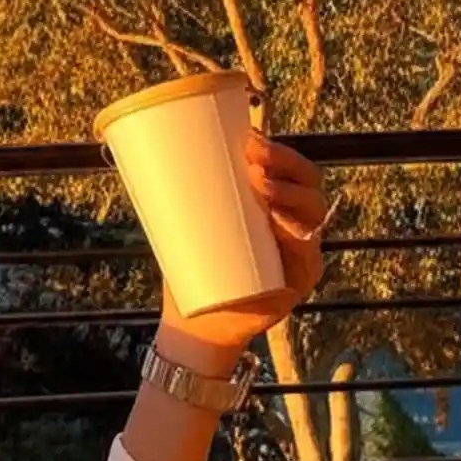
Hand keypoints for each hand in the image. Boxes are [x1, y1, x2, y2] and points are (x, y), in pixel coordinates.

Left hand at [154, 130, 329, 371]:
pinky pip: (309, 259)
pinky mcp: (297, 283)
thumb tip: (148, 150)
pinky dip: (300, 243)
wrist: (197, 321)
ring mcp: (299, 253)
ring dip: (292, 196)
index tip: (250, 139)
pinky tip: (285, 228)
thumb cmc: (193, 264)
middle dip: (286, 164)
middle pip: (308, 184)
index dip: (278, 151)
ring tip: (263, 189)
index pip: (291, 168)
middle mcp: (295, 223)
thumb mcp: (188, 222)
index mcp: (274, 203)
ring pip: (312, 215)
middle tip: (254, 159)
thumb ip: (181, 192)